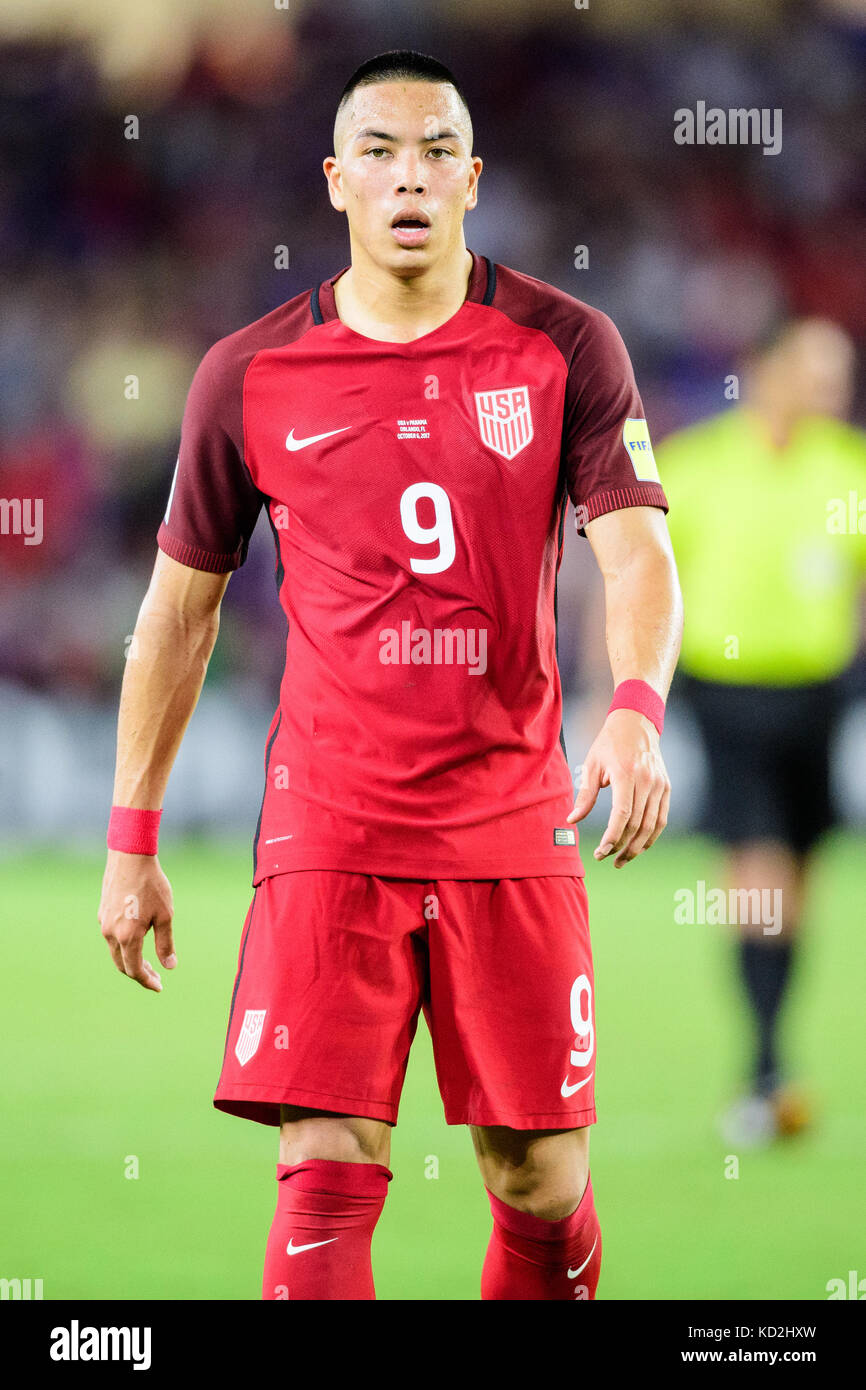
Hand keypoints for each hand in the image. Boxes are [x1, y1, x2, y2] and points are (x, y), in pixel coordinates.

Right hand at [98, 850, 175, 990]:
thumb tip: (169, 966)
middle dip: (139, 974)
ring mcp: (104, 923)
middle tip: (155, 977)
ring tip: (148, 962)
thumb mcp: (165, 916)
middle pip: (122, 965)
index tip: (159, 986)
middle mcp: (111, 933)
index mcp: (127, 937)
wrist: (130, 858)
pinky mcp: (102, 913)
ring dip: (130, 960)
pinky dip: (123, 946)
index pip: (134, 970)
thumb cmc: (152, 885)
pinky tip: (137, 940)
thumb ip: (165, 944)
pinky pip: (112, 937)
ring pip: (115, 951)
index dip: (146, 981)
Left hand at [567, 708, 669, 866]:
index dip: (612, 836)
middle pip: (637, 823)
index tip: (601, 852)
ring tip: (621, 859)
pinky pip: (661, 818)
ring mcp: (659, 785)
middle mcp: (646, 781)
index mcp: (626, 774)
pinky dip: (651, 836)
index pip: (622, 814)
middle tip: (605, 857)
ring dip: (636, 847)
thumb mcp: (592, 765)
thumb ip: (585, 795)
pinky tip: (638, 847)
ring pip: (651, 825)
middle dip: (621, 845)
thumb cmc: (609, 744)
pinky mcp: (666, 788)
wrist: (636, 724)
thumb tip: (572, 820)